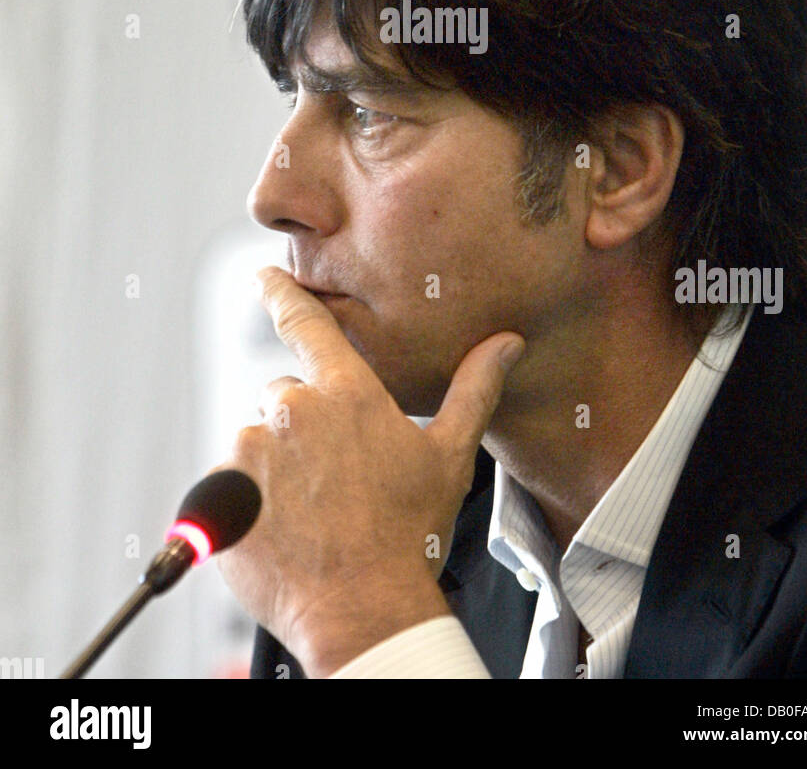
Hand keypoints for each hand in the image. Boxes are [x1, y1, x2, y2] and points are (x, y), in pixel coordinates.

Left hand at [215, 266, 524, 676]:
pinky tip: (282, 531)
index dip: (281, 292)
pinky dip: (245, 505)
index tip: (263, 275)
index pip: (305, 322)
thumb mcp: (448, 457)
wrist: (361, 612)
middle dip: (300, 429)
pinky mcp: (219, 497)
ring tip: (309, 513)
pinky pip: (226, 489)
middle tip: (332, 480)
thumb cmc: (407, 535)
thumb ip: (472, 389)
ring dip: (274, 469)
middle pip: (283, 398)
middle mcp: (291, 410)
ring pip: (255, 445)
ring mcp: (249, 452)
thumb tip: (506, 342)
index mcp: (345, 392)